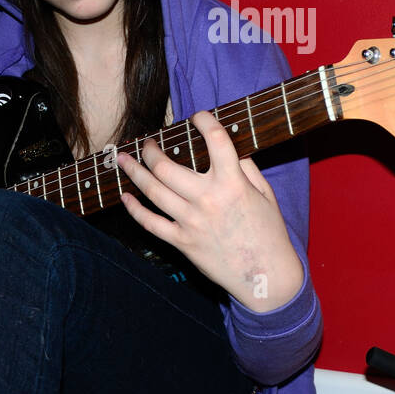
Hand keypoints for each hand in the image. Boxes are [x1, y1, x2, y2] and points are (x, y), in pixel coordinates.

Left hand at [116, 111, 303, 312]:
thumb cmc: (270, 234)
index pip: (216, 140)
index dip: (205, 121)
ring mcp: (191, 222)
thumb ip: (246, 169)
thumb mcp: (265, 195)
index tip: (198, 116)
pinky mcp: (182, 243)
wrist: (266, 277)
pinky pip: (151, 224)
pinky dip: (134, 209)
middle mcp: (208, 199)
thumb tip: (230, 150)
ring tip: (124, 160)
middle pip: (166, 167)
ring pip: (153, 191)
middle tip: (147, 143)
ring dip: (134, 172)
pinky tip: (126, 197)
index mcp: (233, 184)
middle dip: (151, 150)